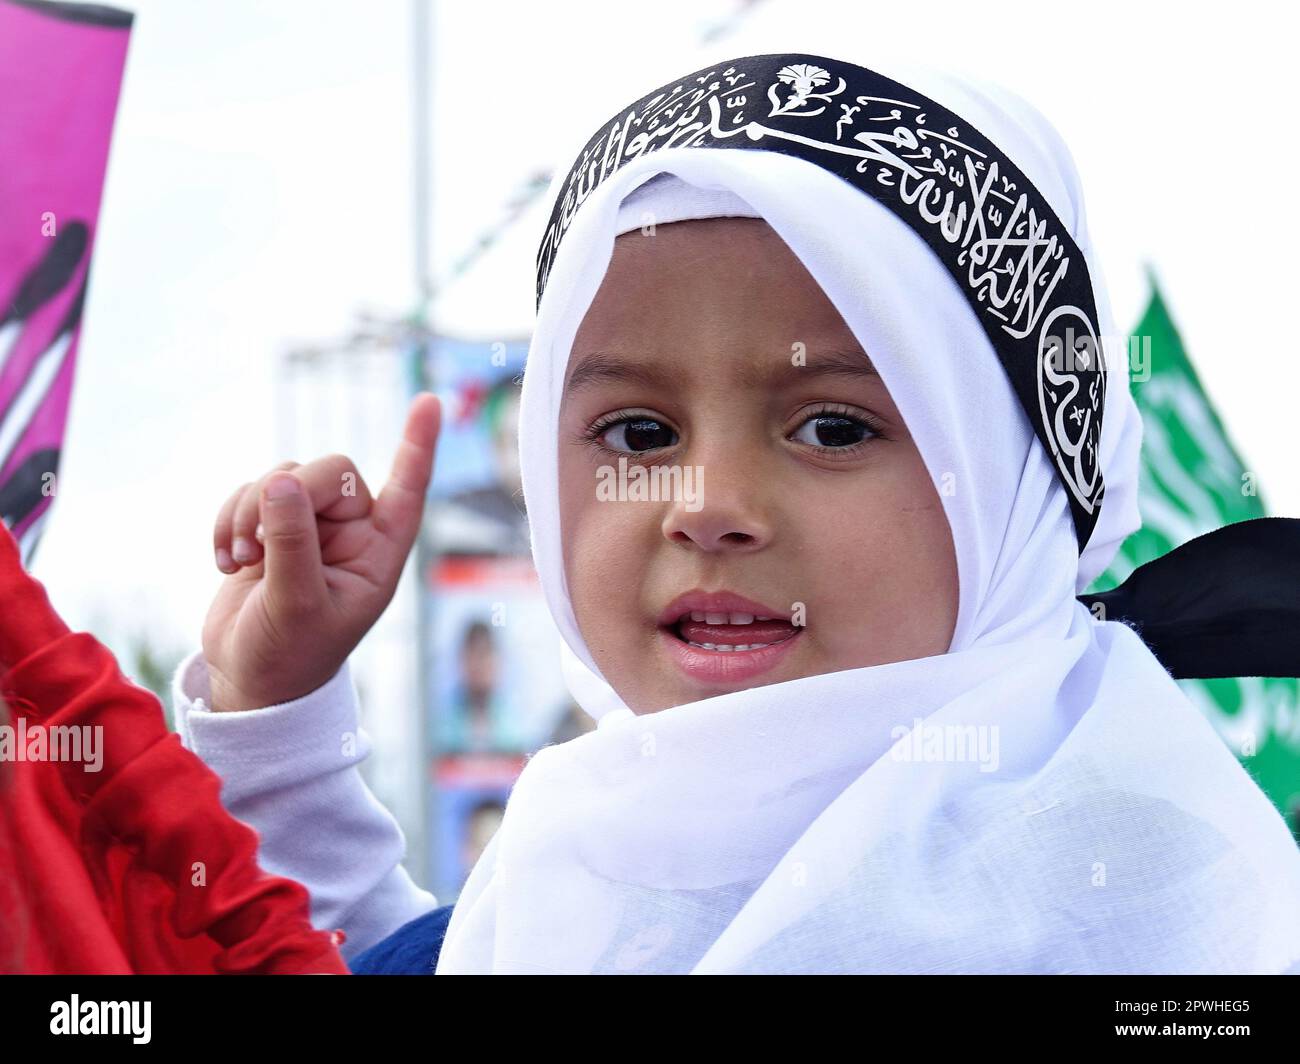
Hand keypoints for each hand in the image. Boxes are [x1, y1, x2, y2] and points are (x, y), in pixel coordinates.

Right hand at [201, 393, 440, 710]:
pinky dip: (227, 519)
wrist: (248, 678)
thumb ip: (291, 544)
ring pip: (282, 477)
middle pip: (329, 470)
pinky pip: (248, 492)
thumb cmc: (288, 654)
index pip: (408, 489)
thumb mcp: (295, 605)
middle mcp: (351, 533)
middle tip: (257, 545)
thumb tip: (281, 483)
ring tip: (240, 561)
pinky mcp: (267, 526)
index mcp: (378, 553)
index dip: (417, 446)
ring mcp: (309, 526)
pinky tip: (224, 560)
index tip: (429, 401)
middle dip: (286, 495)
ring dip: (249, 513)